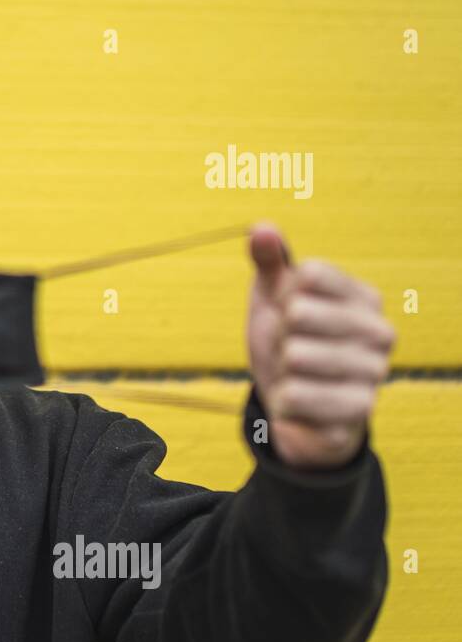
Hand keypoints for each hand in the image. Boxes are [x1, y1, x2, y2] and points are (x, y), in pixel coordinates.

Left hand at [246, 222, 394, 469]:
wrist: (297, 407)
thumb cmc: (288, 342)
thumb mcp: (272, 297)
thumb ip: (268, 261)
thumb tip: (261, 228)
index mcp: (364, 296)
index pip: (306, 274)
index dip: (281, 295)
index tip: (289, 312)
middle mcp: (381, 332)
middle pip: (298, 313)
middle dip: (278, 336)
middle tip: (290, 351)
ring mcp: (374, 373)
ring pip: (294, 356)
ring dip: (280, 371)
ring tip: (297, 377)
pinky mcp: (358, 413)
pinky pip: (293, 397)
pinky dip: (283, 402)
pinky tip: (300, 404)